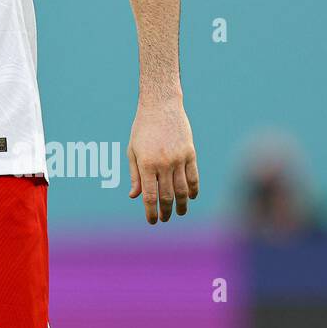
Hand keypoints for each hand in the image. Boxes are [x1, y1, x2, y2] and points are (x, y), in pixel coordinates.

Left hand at [127, 93, 199, 223]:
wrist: (161, 106)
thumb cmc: (142, 129)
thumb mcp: (132, 151)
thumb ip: (135, 175)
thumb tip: (134, 196)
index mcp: (146, 164)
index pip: (149, 195)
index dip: (150, 211)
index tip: (152, 221)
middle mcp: (163, 163)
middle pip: (167, 196)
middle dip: (165, 211)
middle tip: (164, 219)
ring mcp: (179, 159)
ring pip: (183, 190)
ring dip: (181, 205)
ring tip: (179, 213)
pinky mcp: (191, 154)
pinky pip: (193, 177)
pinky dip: (193, 190)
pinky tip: (190, 197)